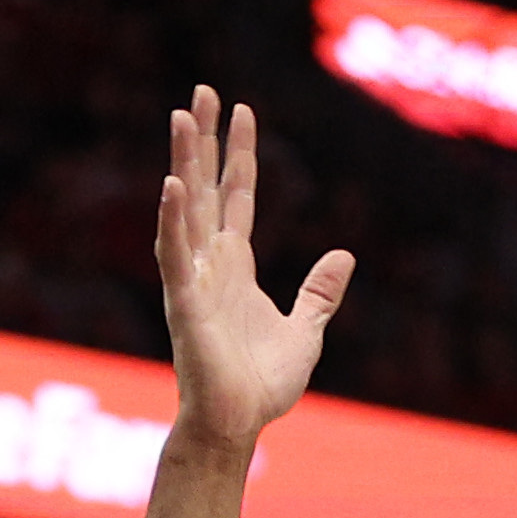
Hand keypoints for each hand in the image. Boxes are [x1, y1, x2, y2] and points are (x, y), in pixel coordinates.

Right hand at [157, 87, 353, 450]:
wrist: (238, 425)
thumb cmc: (262, 387)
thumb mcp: (306, 331)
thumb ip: (320, 293)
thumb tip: (344, 255)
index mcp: (236, 268)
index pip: (236, 197)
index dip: (239, 154)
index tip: (242, 110)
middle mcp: (210, 265)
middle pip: (206, 189)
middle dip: (204, 141)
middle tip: (201, 92)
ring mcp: (194, 282)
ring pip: (186, 210)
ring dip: (183, 162)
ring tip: (181, 117)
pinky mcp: (185, 307)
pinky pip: (175, 257)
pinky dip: (172, 221)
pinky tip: (172, 186)